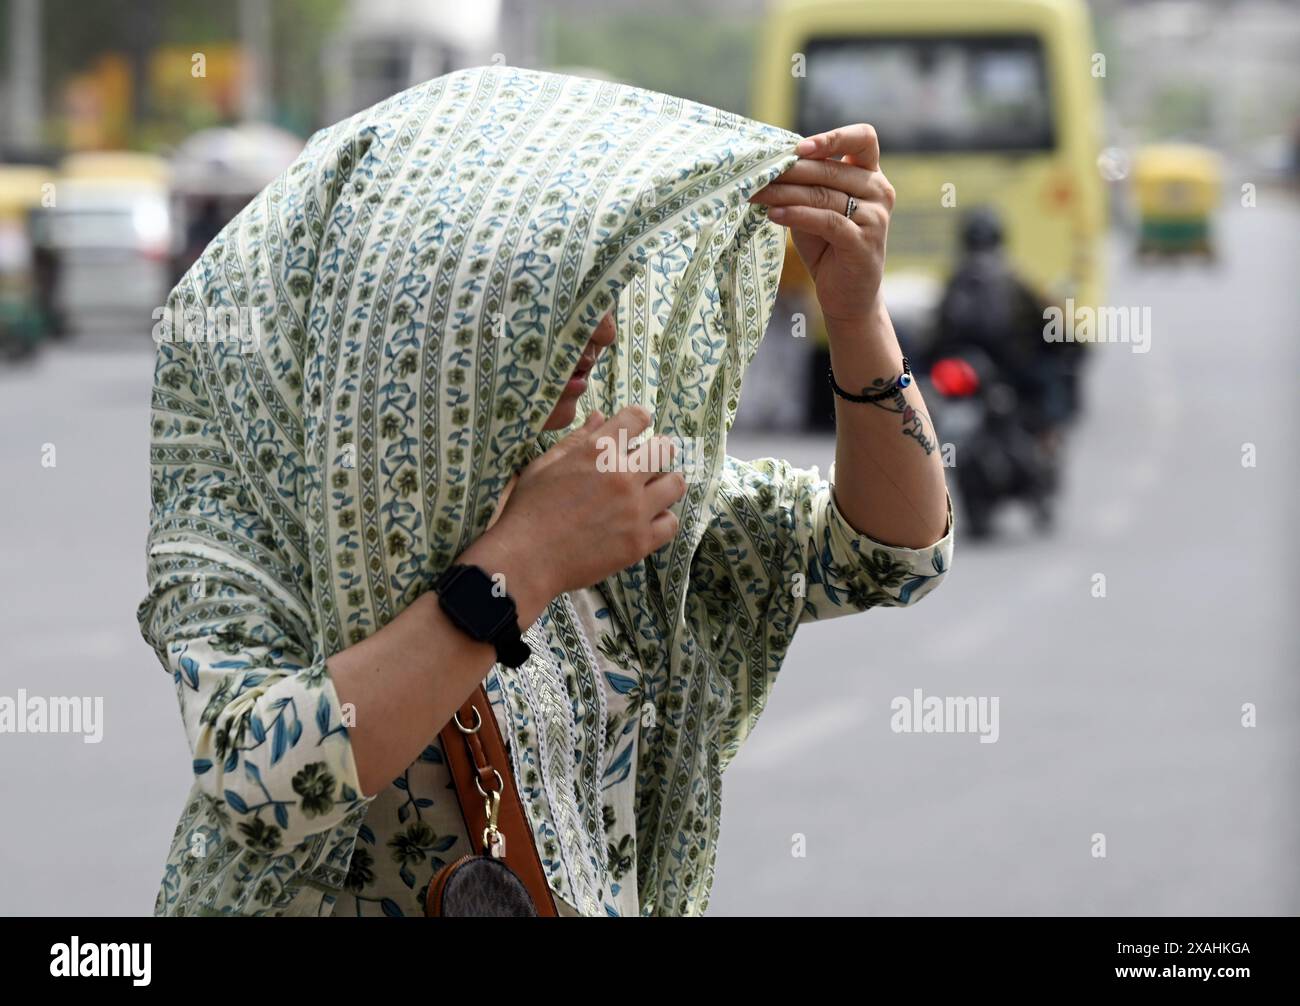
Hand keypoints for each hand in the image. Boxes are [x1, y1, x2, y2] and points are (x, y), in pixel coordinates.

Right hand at [459, 405, 685, 621]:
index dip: (639, 421)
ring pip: (675, 484)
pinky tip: (646, 521)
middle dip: (657, 451)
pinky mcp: (639, 542)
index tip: (636, 431)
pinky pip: (671, 523)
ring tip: (650, 492)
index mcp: (596, 450)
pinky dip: (662, 520)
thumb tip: (600, 416)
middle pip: (664, 449)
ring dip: (664, 484)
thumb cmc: (528, 510)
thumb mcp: (545, 464)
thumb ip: (577, 439)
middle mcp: (621, 475)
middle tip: (646, 463)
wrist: (525, 559)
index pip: (638, 418)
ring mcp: (634, 510)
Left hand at [750, 124, 894, 325]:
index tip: (798, 148)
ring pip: (824, 195)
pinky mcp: (864, 241)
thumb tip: (769, 164)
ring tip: (756, 193)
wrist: (848, 297)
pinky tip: (773, 215)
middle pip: (831, 169)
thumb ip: (806, 186)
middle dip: (789, 171)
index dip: (833, 137)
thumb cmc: (829, 249)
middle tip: (756, 173)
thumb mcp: (816, 210)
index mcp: (871, 176)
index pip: (863, 138)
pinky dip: (797, 215)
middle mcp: (879, 191)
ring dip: (784, 193)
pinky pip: (827, 220)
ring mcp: (875, 217)